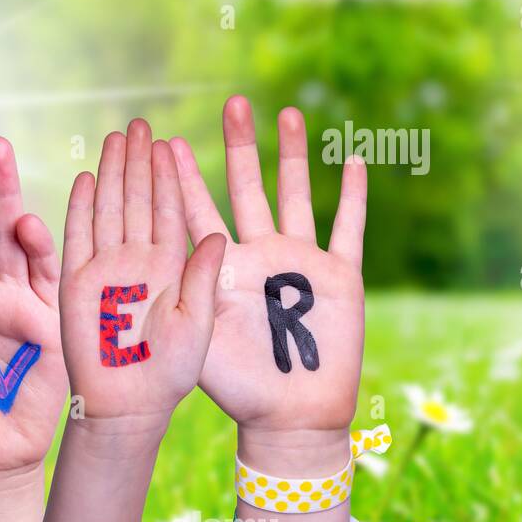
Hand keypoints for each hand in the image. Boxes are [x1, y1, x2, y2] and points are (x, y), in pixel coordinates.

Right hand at [59, 120, 225, 433]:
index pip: (169, 209)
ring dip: (111, 174)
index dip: (169, 175)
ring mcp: (105, 269)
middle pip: (137, 200)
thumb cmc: (169, 374)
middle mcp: (137, 261)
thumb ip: (204, 278)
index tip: (171, 141)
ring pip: (108, 211)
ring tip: (116, 138)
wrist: (127, 406)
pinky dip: (80, 208)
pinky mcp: (75, 284)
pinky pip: (78, 238)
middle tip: (142, 124)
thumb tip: (223, 235)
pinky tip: (85, 177)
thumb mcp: (198, 323)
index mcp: (170, 267)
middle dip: (139, 162)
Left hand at [169, 97, 366, 438]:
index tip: (166, 143)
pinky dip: (354, 196)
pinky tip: (354, 159)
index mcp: (221, 269)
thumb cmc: (236, 386)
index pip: (197, 213)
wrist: (288, 418)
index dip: (184, 178)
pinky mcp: (340, 277)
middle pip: (248, 189)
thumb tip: (177, 240)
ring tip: (288, 113)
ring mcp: (300, 263)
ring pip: (298, 196)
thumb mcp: (201, 333)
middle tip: (232, 103)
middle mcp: (260, 257)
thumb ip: (191, 286)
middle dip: (240, 147)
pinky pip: (349, 228)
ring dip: (294, 156)